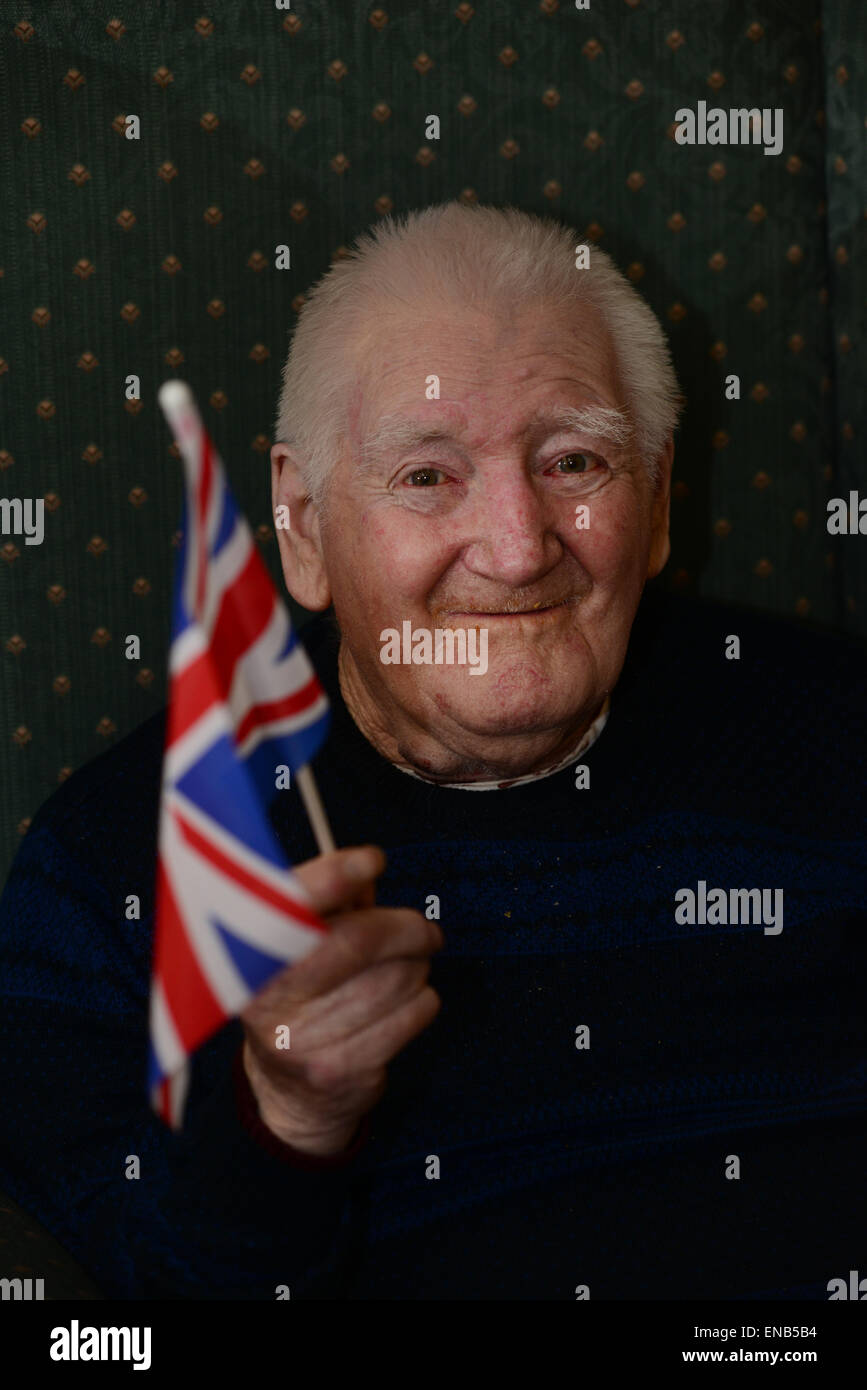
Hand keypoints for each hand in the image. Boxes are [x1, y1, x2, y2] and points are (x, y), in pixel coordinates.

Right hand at [240, 846, 442, 1155]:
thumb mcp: (301, 945)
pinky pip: (407, 1018)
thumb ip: (332, 905)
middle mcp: (264, 995)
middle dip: (405, 929)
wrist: (288, 1091)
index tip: (372, 860)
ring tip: (408, 971)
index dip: (335, 875)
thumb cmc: (304, 996)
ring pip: (392, 980)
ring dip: (416, 968)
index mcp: (249, 953)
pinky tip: (408, 1003)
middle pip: (357, 941)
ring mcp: (296, 1038)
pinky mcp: (333, 1071)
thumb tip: (366, 872)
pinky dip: (422, 1003)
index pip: (291, 903)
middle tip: (425, 932)